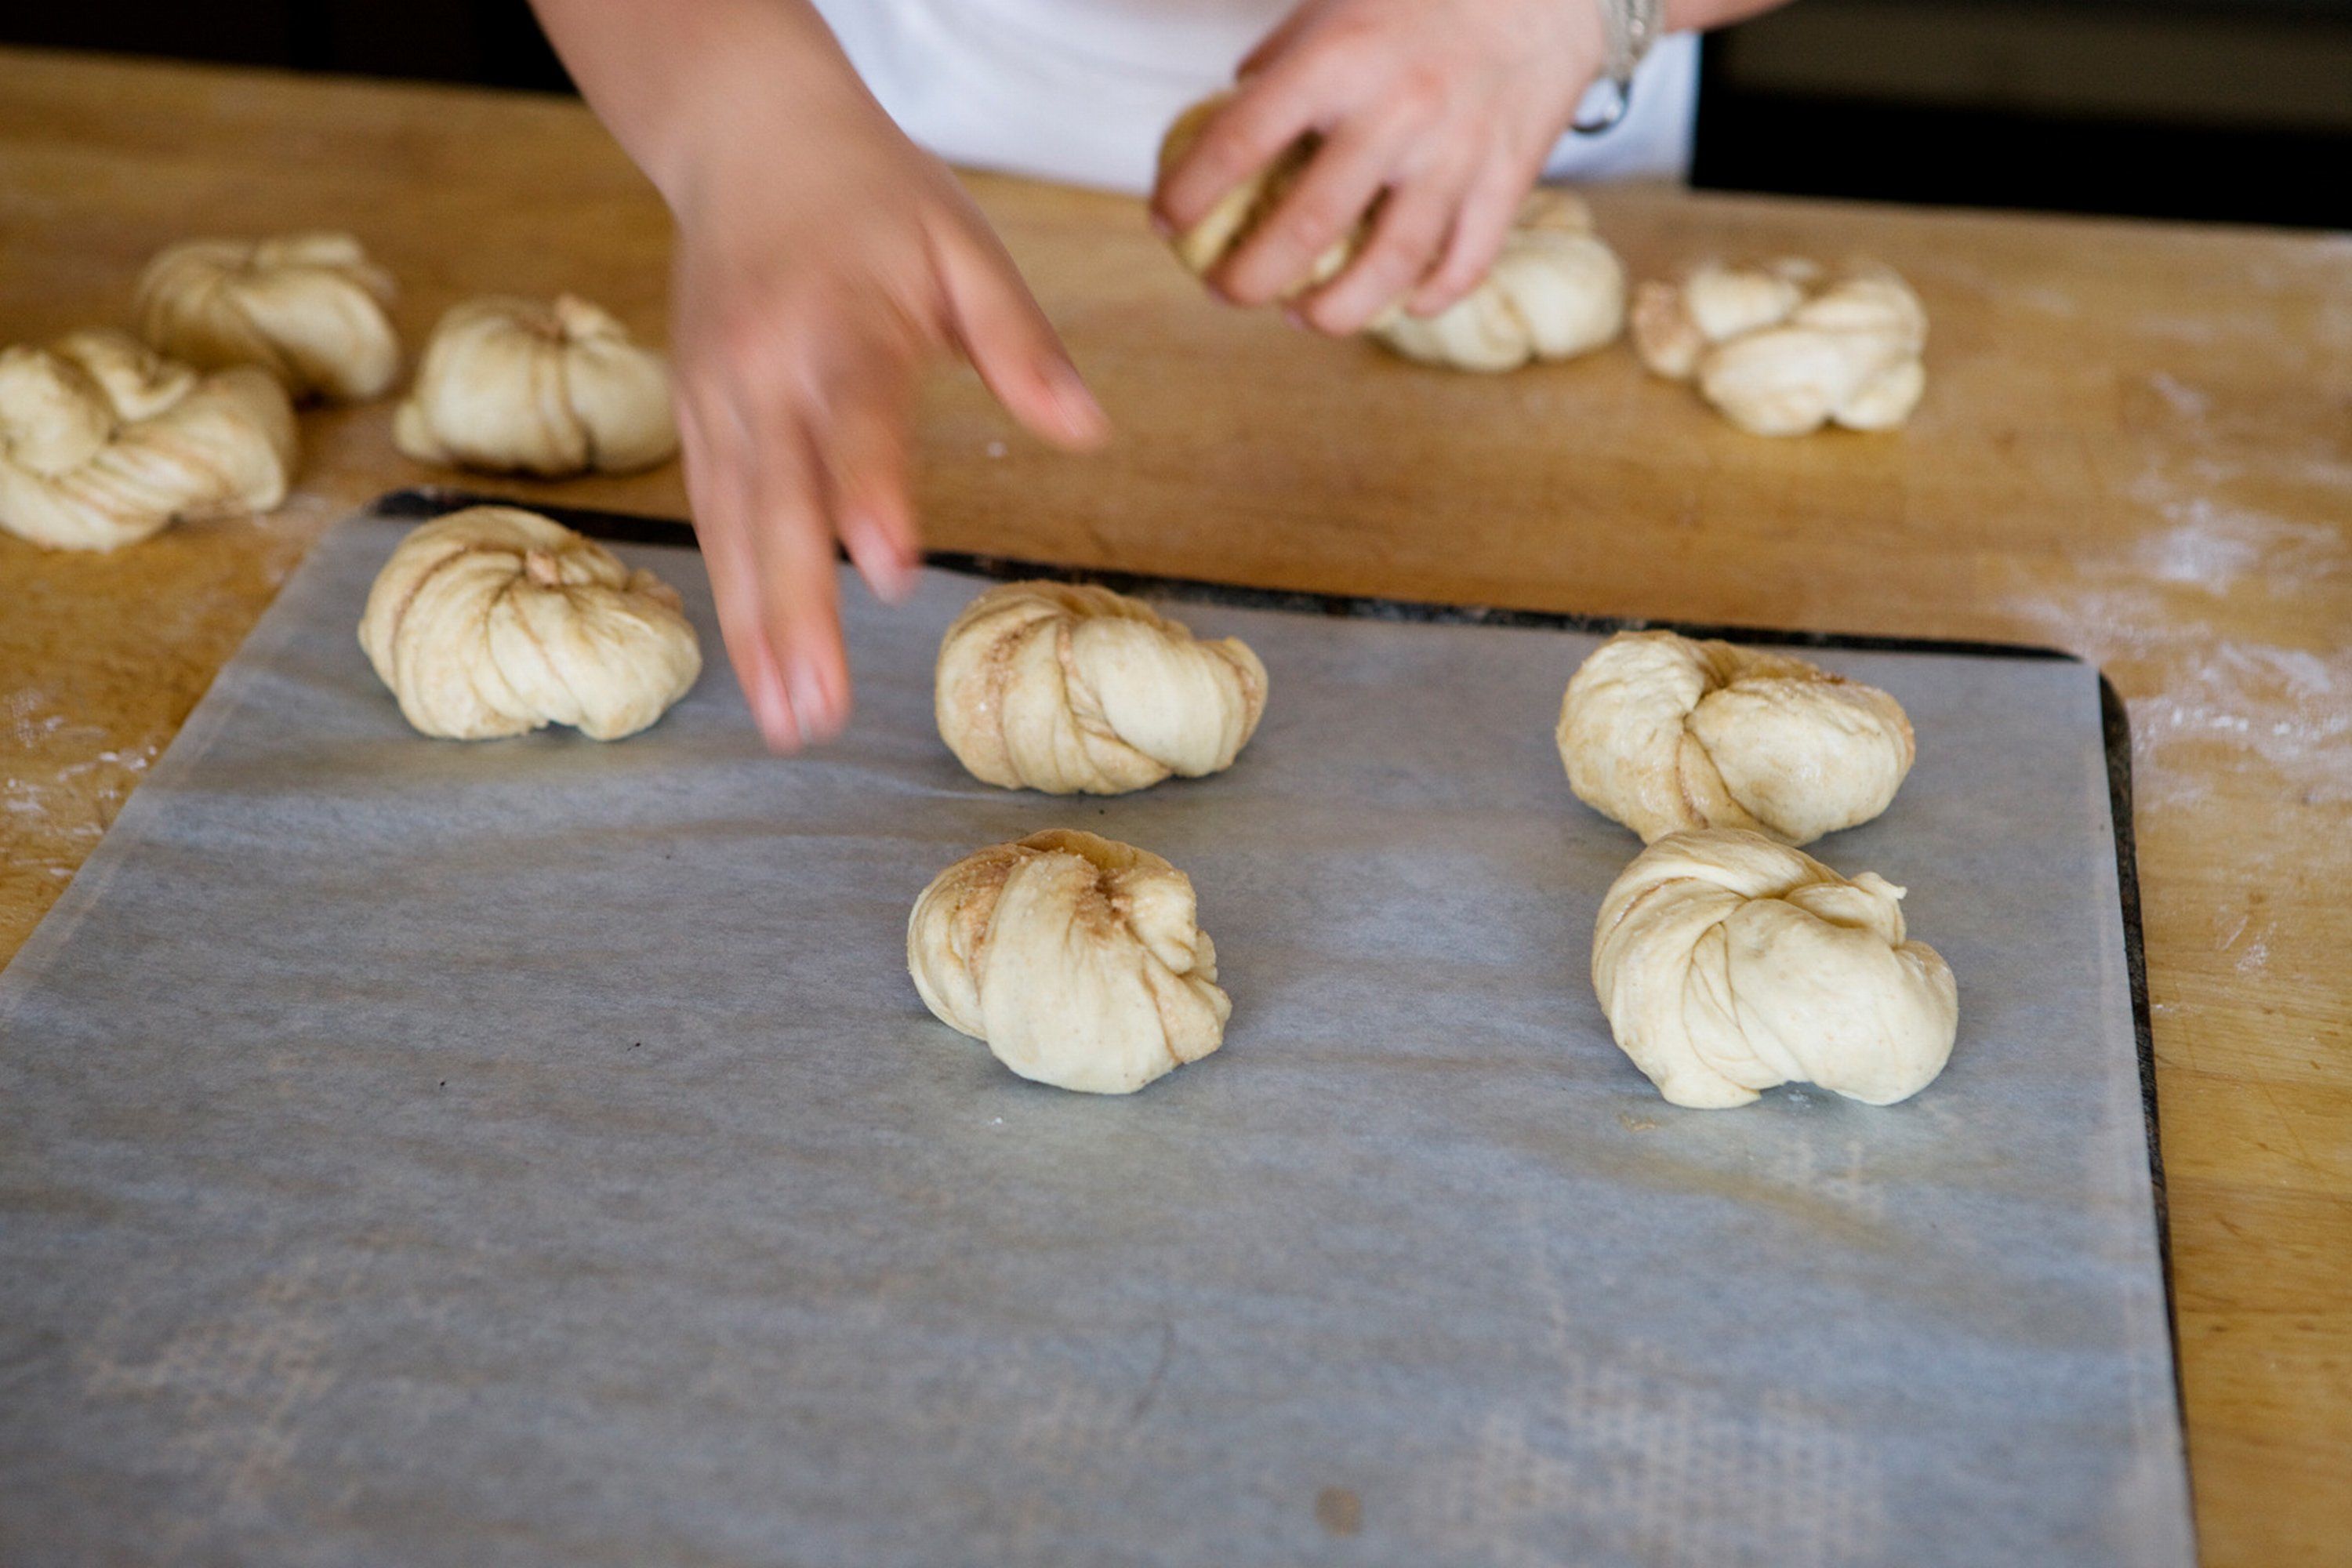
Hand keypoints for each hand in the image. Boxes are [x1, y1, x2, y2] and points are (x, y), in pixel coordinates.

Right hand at [667, 103, 1107, 749]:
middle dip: (795, 610)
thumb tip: (1090, 432)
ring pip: (731, 529)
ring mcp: (718, 400)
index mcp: (838, 323)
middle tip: (819, 711)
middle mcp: (763, 370)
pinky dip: (730, 599)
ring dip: (756, 631)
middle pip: (775, 500)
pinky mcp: (697, 420)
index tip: (886, 568)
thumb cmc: (876, 198)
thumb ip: (1021, 342)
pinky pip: (710, 521)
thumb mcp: (965, 246)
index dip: (865, 492)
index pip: (853, 417)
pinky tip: (756, 672)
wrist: (747, 138)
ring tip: (787, 724)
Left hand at [1151, 0, 1606, 334]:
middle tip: (1225, 290)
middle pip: (1304, 228)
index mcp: (1337, 59)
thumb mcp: (1336, 5)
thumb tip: (1222, 124)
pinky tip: (1398, 304)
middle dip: (1247, 278)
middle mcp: (1395, 111)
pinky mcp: (1508, 179)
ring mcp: (1455, 152)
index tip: (1166, 224)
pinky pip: (1463, 264)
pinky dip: (1426, 297)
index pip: (1239, 142)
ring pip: (1387, 265)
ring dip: (1332, 309)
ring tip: (1300, 315)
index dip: (1189, 195)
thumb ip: (1280, 64)